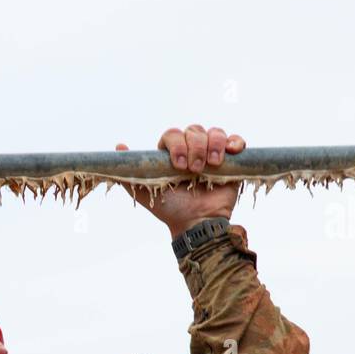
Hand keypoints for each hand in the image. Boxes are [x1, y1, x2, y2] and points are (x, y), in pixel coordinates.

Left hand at [117, 125, 246, 236]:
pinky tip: (231, 151)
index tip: (178, 165)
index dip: (176, 145)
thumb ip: (129, 173)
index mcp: (172, 152)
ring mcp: (212, 153)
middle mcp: (192, 149)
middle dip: (195, 147)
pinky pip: (236, 140)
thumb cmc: (170, 209)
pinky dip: (235, 141)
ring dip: (214, 144)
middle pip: (194, 130)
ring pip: (214, 132)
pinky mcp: (231, 160)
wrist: (195, 223)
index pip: (173, 134)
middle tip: (193, 169)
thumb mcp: (143, 191)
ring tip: (212, 165)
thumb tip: (119, 147)